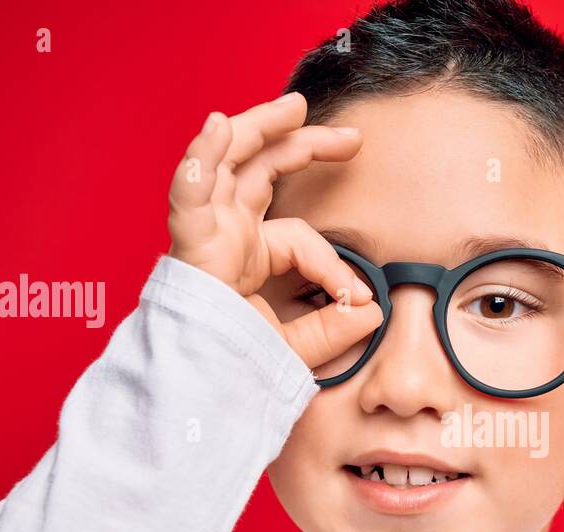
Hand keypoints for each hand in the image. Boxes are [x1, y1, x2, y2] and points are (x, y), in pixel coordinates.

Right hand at [167, 93, 381, 369]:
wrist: (202, 393)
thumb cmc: (236, 367)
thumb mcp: (298, 346)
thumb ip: (335, 327)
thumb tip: (373, 310)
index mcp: (247, 253)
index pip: (297, 235)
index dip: (331, 262)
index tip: (356, 297)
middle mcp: (224, 234)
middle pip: (260, 170)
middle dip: (302, 144)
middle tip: (349, 137)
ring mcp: (205, 233)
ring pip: (227, 162)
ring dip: (259, 127)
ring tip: (294, 106)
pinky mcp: (189, 244)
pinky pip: (189, 192)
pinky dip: (201, 157)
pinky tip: (217, 126)